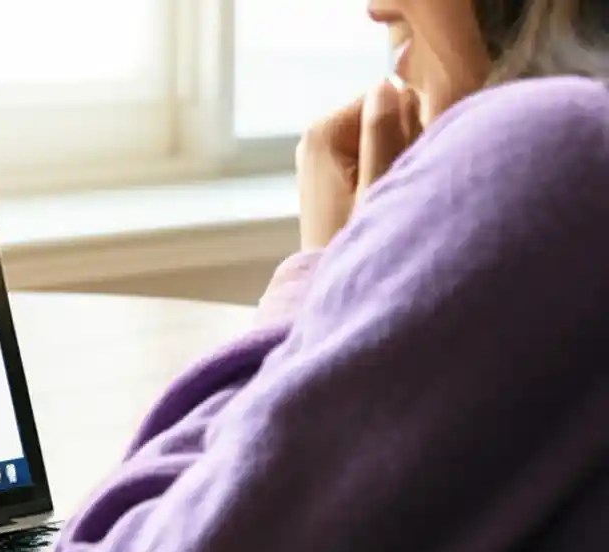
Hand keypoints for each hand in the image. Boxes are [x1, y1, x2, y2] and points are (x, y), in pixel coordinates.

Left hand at [295, 80, 420, 250]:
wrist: (335, 290)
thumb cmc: (357, 242)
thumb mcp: (378, 187)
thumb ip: (384, 133)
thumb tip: (386, 85)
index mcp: (323, 131)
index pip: (389, 94)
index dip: (410, 123)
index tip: (409, 162)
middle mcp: (317, 136)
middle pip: (386, 114)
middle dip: (404, 141)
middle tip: (399, 186)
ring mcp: (324, 155)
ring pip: (386, 135)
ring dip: (399, 159)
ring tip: (392, 197)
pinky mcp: (334, 174)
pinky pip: (376, 155)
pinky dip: (388, 172)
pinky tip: (384, 201)